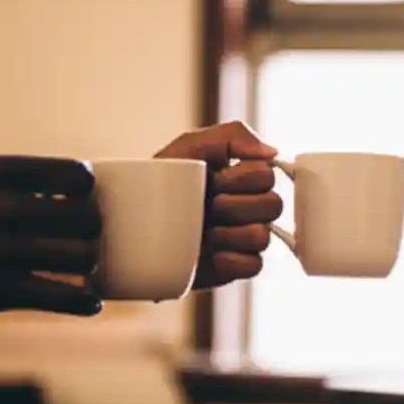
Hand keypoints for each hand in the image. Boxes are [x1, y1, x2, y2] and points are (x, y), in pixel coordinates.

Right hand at [0, 156, 101, 315]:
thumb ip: (15, 177)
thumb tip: (73, 185)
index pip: (74, 174)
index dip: (86, 188)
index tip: (80, 198)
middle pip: (84, 216)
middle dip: (92, 227)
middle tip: (86, 235)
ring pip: (77, 256)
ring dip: (87, 263)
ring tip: (83, 265)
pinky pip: (56, 298)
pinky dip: (82, 302)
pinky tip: (90, 302)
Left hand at [156, 121, 280, 288]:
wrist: (130, 222)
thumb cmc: (160, 179)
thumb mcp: (192, 146)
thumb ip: (233, 135)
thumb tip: (273, 152)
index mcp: (246, 178)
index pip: (269, 175)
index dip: (239, 178)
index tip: (212, 178)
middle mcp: (251, 208)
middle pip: (272, 206)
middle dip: (233, 205)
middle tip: (207, 205)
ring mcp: (244, 239)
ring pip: (263, 237)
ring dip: (230, 233)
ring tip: (203, 233)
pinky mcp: (234, 267)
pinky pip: (254, 266)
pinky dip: (233, 260)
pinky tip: (210, 254)